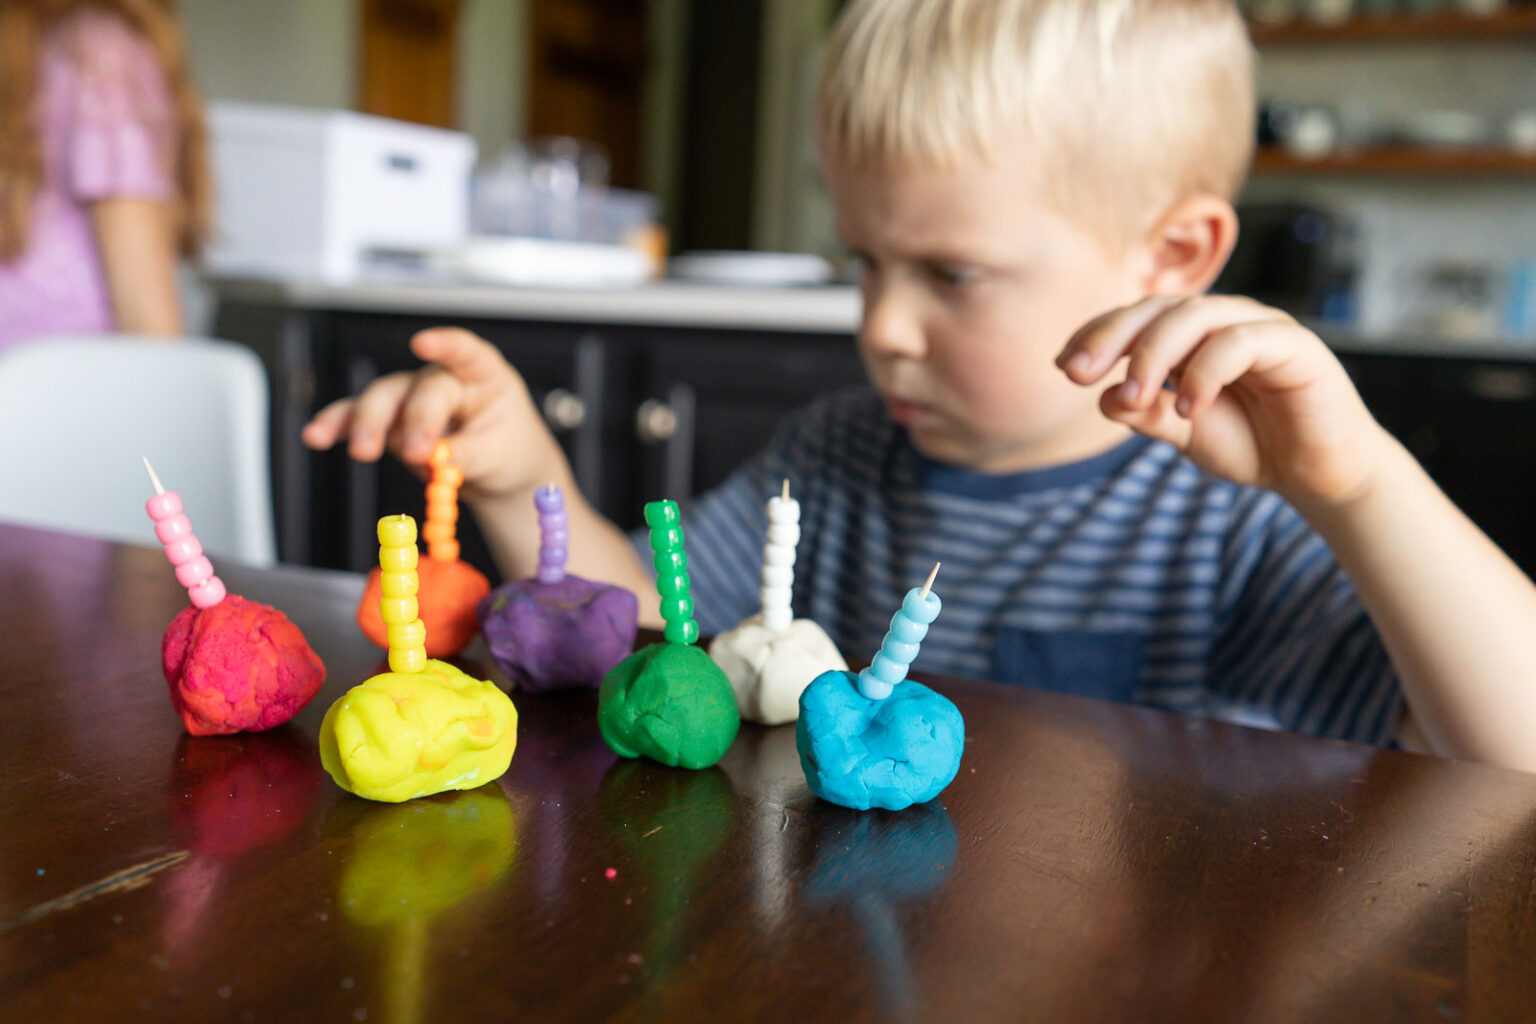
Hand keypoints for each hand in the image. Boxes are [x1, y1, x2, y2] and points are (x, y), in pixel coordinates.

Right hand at [301, 327, 558, 501]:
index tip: (424, 343)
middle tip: (415, 451)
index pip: (466, 353)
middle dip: (414, 419)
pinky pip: (359, 419)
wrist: (496, 469)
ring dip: (369, 424)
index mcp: (483, 376)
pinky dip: (339, 426)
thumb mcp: (501, 454)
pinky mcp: (389, 420)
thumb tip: (437, 459)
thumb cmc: (506, 449)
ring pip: (383, 399)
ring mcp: (411, 397)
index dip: (446, 345)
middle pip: (419, 387)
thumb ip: (468, 454)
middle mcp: (442, 379)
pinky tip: (317, 435)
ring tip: (363, 450)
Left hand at [1057, 295, 1390, 508]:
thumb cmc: (1253, 445)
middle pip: (1157, 308)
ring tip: (1136, 397)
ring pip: (1194, 315)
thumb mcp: (1185, 433)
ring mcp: (1259, 326)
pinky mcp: (1293, 343)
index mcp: (1192, 336)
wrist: (1317, 474)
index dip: (1096, 335)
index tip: (1062, 365)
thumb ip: (1147, 414)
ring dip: (1154, 355)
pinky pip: (1239, 341)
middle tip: (1078, 373)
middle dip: (1112, 337)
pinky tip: (1189, 409)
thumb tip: (1104, 398)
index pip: (1136, 318)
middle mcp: (1222, 321)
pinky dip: (1206, 372)